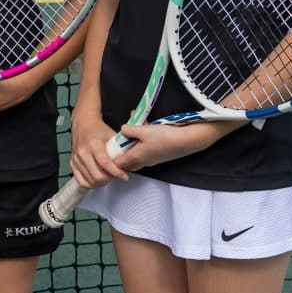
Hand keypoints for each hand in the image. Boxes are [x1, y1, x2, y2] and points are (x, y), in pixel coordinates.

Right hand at [69, 109, 126, 187]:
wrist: (83, 124)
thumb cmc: (99, 130)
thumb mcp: (112, 136)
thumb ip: (119, 149)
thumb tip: (129, 163)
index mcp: (94, 144)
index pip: (105, 163)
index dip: (116, 172)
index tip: (125, 176)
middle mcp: (83, 153)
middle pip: (97, 176)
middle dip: (110, 179)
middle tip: (116, 176)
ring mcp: (76, 159)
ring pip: (90, 181)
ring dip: (102, 183)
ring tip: (109, 177)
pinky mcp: (72, 164)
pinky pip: (82, 181)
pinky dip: (91, 184)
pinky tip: (98, 180)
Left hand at [108, 120, 231, 172]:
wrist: (187, 141)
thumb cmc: (163, 137)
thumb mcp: (143, 130)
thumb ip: (129, 130)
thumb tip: (122, 130)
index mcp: (135, 158)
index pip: (117, 163)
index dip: (109, 158)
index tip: (104, 149)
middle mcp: (142, 162)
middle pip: (125, 161)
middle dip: (119, 152)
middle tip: (115, 141)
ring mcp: (151, 160)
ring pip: (135, 155)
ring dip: (131, 145)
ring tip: (130, 130)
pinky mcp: (159, 155)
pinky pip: (145, 150)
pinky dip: (141, 142)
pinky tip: (144, 129)